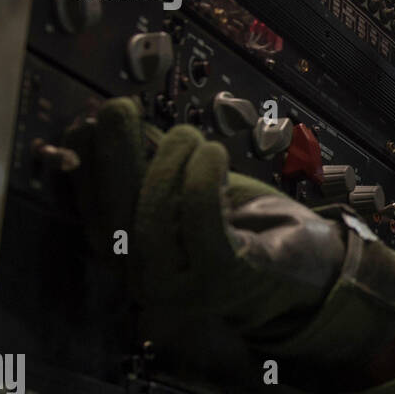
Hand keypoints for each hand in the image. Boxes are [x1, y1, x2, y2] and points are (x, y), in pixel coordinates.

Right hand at [64, 97, 394, 393]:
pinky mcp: (222, 278)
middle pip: (114, 214)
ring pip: (153, 219)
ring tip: (190, 136)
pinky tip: (213, 154)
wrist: (309, 273)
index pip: (93, 209)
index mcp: (132, 258)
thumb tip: (106, 122)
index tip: (88, 120)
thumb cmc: (246, 228)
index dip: (85, 163)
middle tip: (118, 107)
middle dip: (112, 155)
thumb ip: (152, 164)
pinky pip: (201, 227)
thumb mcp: (190, 188)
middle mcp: (147, 279)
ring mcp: (184, 286)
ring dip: (168, 165)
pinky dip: (202, 183)